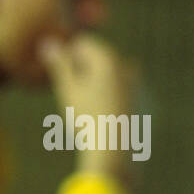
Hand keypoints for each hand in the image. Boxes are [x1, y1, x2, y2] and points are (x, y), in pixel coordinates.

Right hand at [41, 34, 137, 181]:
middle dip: (84, 70)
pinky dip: (113, 102)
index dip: (68, 55)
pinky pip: (125, 96)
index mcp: (109, 59)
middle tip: (71, 95)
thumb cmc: (87, 118)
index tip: (60, 75)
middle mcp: (129, 67)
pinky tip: (103, 121)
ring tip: (86, 110)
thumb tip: (48, 43)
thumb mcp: (68, 90)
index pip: (84, 43)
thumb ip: (60, 64)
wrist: (115, 151)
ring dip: (98, 86)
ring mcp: (139, 85)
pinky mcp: (146, 105)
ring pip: (113, 78)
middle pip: (100, 60)